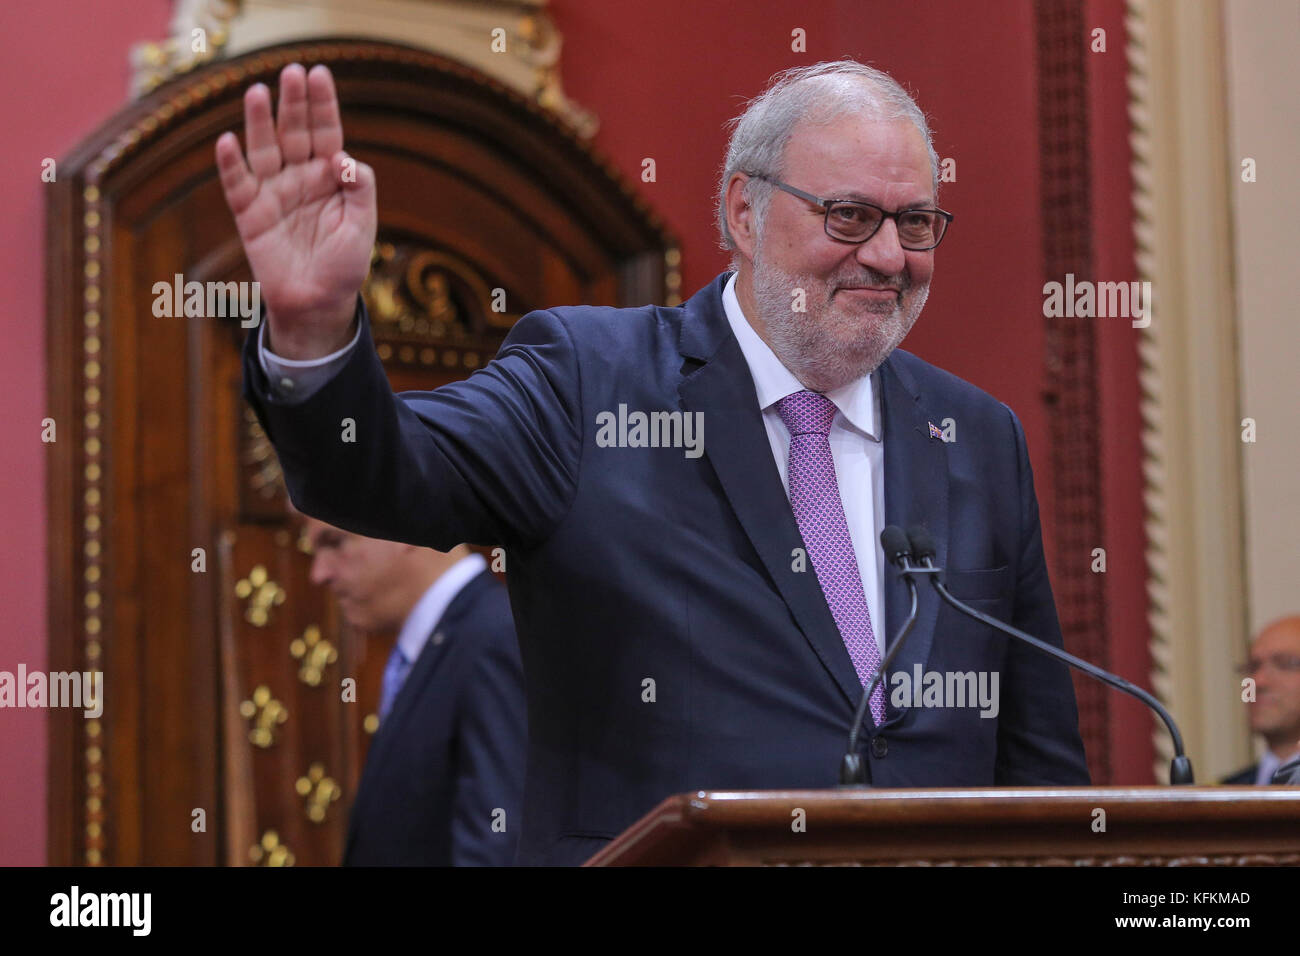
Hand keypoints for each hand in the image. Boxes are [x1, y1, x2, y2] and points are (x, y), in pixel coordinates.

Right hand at [215, 63, 375, 358]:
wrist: (318, 306)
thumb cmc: (345, 268)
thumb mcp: (363, 228)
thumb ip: (360, 191)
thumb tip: (345, 157)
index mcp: (330, 177)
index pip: (326, 132)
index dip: (322, 104)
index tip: (319, 73)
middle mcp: (299, 177)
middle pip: (294, 132)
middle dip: (293, 103)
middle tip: (291, 72)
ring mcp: (272, 192)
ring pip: (263, 149)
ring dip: (260, 122)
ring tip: (258, 93)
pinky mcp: (249, 214)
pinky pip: (237, 184)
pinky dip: (231, 164)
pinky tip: (227, 141)